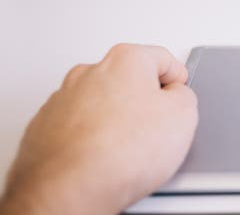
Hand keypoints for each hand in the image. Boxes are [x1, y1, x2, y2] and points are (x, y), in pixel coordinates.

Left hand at [0, 44, 198, 214]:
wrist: (71, 189)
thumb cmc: (119, 153)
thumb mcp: (184, 115)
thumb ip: (184, 95)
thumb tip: (177, 97)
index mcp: (125, 59)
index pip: (164, 59)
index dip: (178, 81)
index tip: (179, 96)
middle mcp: (89, 72)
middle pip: (129, 79)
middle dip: (144, 101)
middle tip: (156, 129)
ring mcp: (63, 99)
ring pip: (101, 103)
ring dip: (116, 120)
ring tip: (127, 151)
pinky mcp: (45, 128)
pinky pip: (78, 126)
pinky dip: (91, 138)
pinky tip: (103, 158)